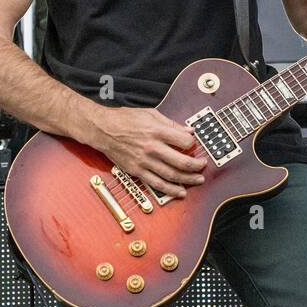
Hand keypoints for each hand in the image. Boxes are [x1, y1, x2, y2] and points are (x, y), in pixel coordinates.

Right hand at [90, 106, 206, 198]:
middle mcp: (152, 147)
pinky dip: (170, 189)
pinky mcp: (137, 171)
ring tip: (198, 179)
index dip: (192, 143)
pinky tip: (180, 192)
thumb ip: (171, 124)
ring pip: (171, 175)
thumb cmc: (125, 119)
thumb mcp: (150, 114)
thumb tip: (188, 131)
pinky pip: (156, 183)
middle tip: (203, 165)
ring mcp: (144, 161)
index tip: (194, 144)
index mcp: (157, 131)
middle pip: (181, 161)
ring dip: (188, 179)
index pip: (184, 141)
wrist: (103, 129)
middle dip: (196, 165)